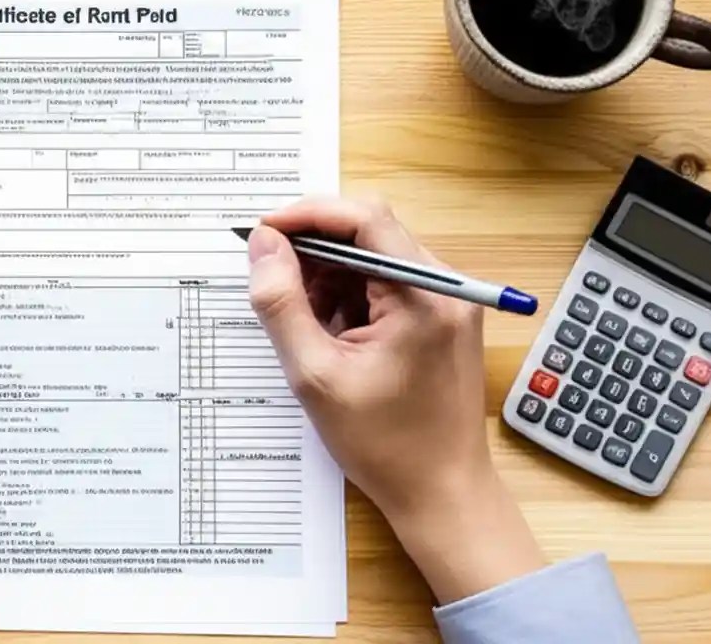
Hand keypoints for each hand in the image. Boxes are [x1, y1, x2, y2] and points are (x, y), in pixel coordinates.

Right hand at [247, 197, 544, 603]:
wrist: (443, 494)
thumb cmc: (386, 446)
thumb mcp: (315, 375)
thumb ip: (282, 304)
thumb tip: (262, 246)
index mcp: (424, 296)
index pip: (364, 219)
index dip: (307, 215)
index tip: (264, 232)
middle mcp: (446, 288)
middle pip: (369, 232)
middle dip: (314, 251)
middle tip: (273, 283)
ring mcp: (448, 302)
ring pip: (374, 257)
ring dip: (329, 277)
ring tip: (304, 324)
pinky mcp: (441, 318)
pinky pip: (387, 284)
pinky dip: (350, 297)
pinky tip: (330, 336)